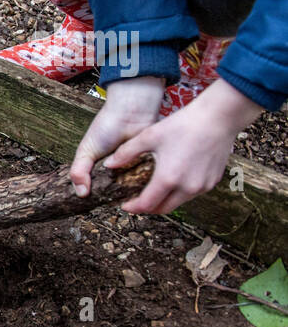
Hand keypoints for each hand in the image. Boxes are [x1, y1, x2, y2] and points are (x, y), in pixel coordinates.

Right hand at [69, 76, 163, 196]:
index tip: (90, 206)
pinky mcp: (149, 166)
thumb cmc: (107, 127)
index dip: (93, 197)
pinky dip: (142, 184)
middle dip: (110, 196)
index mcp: (101, 168)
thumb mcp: (86, 151)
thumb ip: (79, 171)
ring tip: (125, 195)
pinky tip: (139, 187)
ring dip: (126, 191)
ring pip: (129, 189)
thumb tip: (82, 194)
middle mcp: (118, 170)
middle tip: (108, 202)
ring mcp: (134, 169)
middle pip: (113, 192)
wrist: (131, 112)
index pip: (96, 189)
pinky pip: (146, 180)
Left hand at [104, 79, 262, 214]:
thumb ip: (126, 153)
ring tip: (153, 192)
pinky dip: (180, 192)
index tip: (124, 205)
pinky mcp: (214, 181)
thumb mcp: (149, 137)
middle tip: (136, 202)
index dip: (133, 207)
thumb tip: (108, 165)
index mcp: (168, 178)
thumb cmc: (182, 124)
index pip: (146, 205)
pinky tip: (173, 182)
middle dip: (148, 208)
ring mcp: (203, 186)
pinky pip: (193, 193)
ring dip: (164, 201)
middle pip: (163, 209)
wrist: (219, 117)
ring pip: (179, 202)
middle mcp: (187, 187)